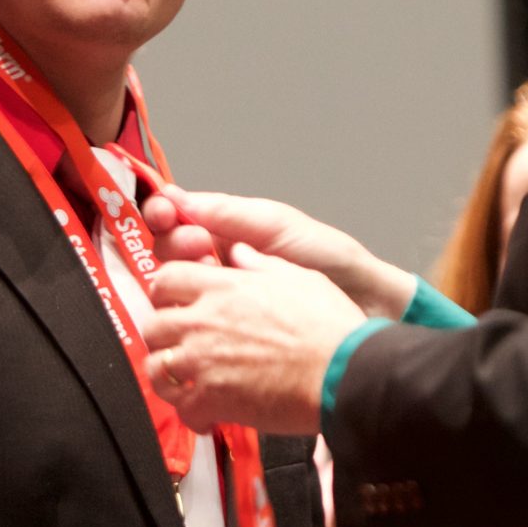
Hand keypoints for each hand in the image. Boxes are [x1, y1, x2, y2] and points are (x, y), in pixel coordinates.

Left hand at [136, 245, 368, 435]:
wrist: (344, 372)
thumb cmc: (331, 327)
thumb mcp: (298, 278)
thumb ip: (260, 265)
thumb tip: (240, 251)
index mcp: (224, 287)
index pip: (166, 279)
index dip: (164, 292)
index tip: (172, 303)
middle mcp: (205, 320)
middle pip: (153, 325)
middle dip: (162, 337)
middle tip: (177, 346)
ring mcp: (203, 360)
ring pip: (156, 368)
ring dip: (168, 376)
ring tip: (184, 383)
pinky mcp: (212, 398)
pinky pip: (181, 407)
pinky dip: (189, 414)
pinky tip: (205, 416)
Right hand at [140, 184, 415, 318]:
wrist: (362, 303)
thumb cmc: (329, 259)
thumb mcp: (277, 225)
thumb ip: (228, 213)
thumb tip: (178, 198)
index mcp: (229, 230)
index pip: (179, 219)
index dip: (165, 214)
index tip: (166, 214)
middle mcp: (219, 261)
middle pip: (170, 252)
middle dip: (176, 243)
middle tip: (199, 245)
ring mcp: (222, 297)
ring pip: (177, 285)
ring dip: (183, 274)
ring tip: (209, 270)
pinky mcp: (228, 328)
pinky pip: (195, 319)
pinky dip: (192, 310)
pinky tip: (205, 303)